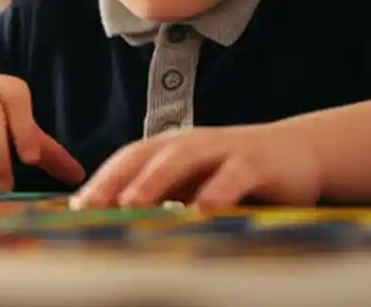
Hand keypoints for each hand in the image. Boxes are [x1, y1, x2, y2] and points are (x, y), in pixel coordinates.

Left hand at [71, 124, 321, 208]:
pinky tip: (203, 208)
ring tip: (132, 204)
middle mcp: (189, 144)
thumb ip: (162, 200)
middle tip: (90, 207)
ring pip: (182, 160)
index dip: (100, 181)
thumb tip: (116, 226)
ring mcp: (221, 149)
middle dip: (115, 180)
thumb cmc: (234, 175)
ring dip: (154, 181)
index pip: (126, 161)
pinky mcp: (254, 162)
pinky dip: (217, 190)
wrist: (296, 153)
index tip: (74, 209)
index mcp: (168, 150)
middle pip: (144, 157)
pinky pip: (232, 175)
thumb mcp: (194, 186)